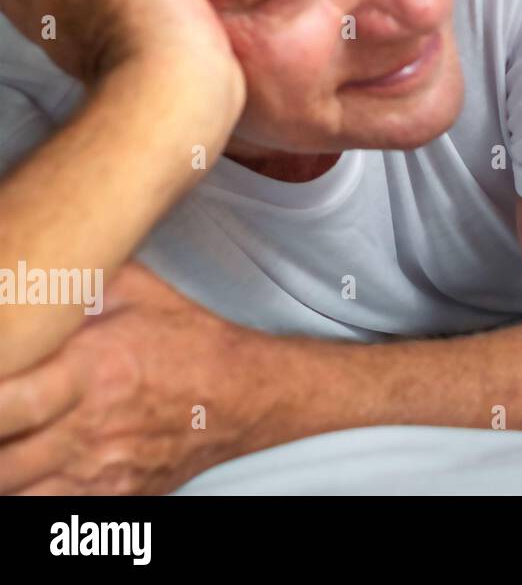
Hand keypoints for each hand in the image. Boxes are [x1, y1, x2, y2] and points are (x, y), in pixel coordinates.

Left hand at [0, 263, 269, 494]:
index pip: (8, 405)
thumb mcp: (137, 291)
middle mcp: (94, 429)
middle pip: (2, 462)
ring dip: (5, 466)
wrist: (248, 394)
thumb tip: (29, 263)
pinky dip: (31, 489)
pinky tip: (31, 462)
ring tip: (10, 436)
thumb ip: (75, 283)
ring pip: (18, 491)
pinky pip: (49, 508)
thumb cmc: (192, 341)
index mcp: (95, 371)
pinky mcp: (113, 496)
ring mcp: (103, 471)